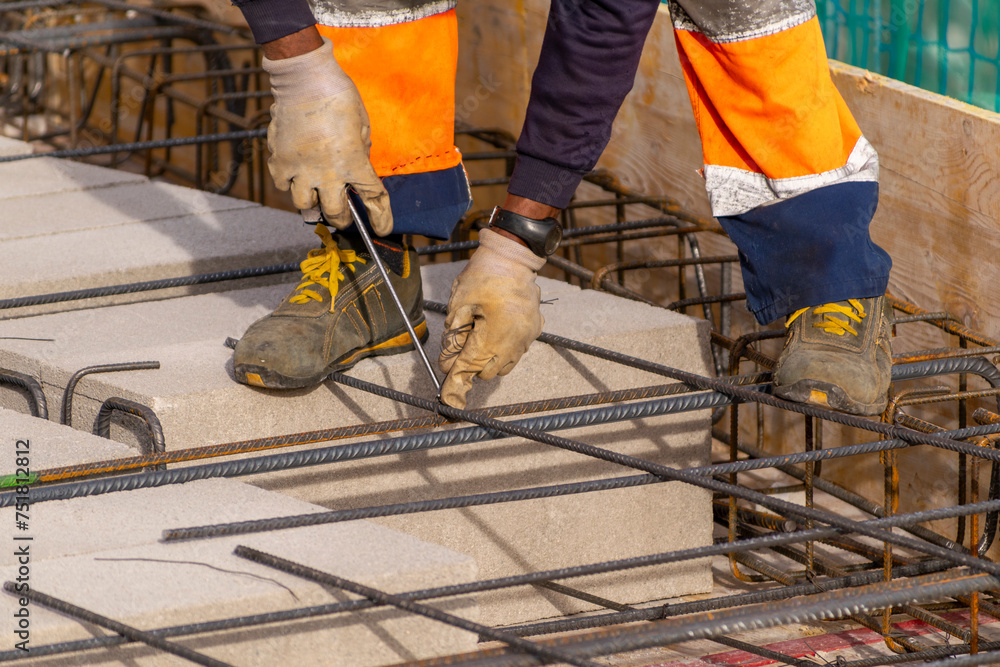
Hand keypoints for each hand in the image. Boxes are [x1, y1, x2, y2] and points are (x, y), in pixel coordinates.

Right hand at [263, 37, 392, 234]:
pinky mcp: (280, 160)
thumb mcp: (363, 126)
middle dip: (343, 219)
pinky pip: (282, 184)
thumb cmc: (339, 97)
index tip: (383, 229)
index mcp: (354, 163)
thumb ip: (361, 151)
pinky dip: (289, 183)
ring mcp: (301, 168)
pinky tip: (294, 175)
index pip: (373, 199)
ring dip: (313, 203)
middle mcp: (328, 172)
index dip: (381, 219)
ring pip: (305, 205)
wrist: (305, 78)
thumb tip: (356, 165)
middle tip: (344, 217)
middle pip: (335, 213)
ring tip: (316, 195)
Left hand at [439, 229, 546, 408]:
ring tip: (480, 333)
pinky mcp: (534, 330)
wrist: (513, 256)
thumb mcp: (459, 305)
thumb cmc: (483, 277)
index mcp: (493, 335)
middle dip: (471, 365)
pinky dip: (503, 349)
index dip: (455, 383)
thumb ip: (453, 340)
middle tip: (461, 344)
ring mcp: (527, 337)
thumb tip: (448, 366)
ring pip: (503, 366)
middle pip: (486, 372)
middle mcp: (514, 342)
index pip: (469, 369)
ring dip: (488, 359)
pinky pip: (516, 352)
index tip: (447, 400)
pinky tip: (496, 328)